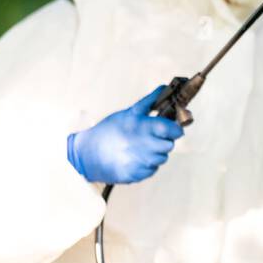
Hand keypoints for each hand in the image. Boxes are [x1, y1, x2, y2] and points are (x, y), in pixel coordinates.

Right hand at [66, 86, 183, 184]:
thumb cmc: (109, 129)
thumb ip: (150, 101)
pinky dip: (146, 165)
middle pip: (169, 145)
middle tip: (152, 137)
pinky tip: (134, 158)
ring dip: (155, 153)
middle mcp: (143, 146)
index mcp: (142, 127)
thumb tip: (165, 88)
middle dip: (164, 140)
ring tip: (140, 147)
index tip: (172, 127)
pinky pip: (152, 169)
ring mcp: (140, 162)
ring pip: (161, 158)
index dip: (175, 129)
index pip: (172, 130)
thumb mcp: (129, 112)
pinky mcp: (136, 175)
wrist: (86, 154)